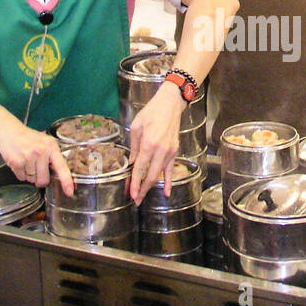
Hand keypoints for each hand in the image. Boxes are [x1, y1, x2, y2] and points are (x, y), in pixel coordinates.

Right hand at [0, 122, 73, 193]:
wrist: (9, 130)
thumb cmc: (29, 138)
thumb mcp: (45, 142)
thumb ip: (53, 157)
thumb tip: (60, 175)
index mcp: (51, 146)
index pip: (61, 167)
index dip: (66, 181)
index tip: (69, 191)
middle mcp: (41, 151)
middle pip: (44, 180)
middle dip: (40, 179)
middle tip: (36, 167)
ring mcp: (28, 157)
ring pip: (32, 180)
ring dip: (29, 175)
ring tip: (26, 161)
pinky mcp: (16, 162)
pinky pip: (22, 178)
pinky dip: (20, 173)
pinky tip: (19, 162)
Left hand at [126, 82, 182, 202]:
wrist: (170, 105)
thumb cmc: (151, 112)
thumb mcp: (136, 127)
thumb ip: (134, 147)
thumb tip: (131, 163)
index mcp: (149, 143)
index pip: (140, 168)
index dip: (134, 183)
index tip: (131, 193)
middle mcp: (160, 150)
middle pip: (150, 175)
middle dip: (142, 190)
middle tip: (135, 200)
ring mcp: (169, 151)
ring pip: (159, 174)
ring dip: (150, 187)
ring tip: (143, 197)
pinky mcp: (174, 151)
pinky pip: (170, 170)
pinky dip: (168, 182)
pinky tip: (166, 193)